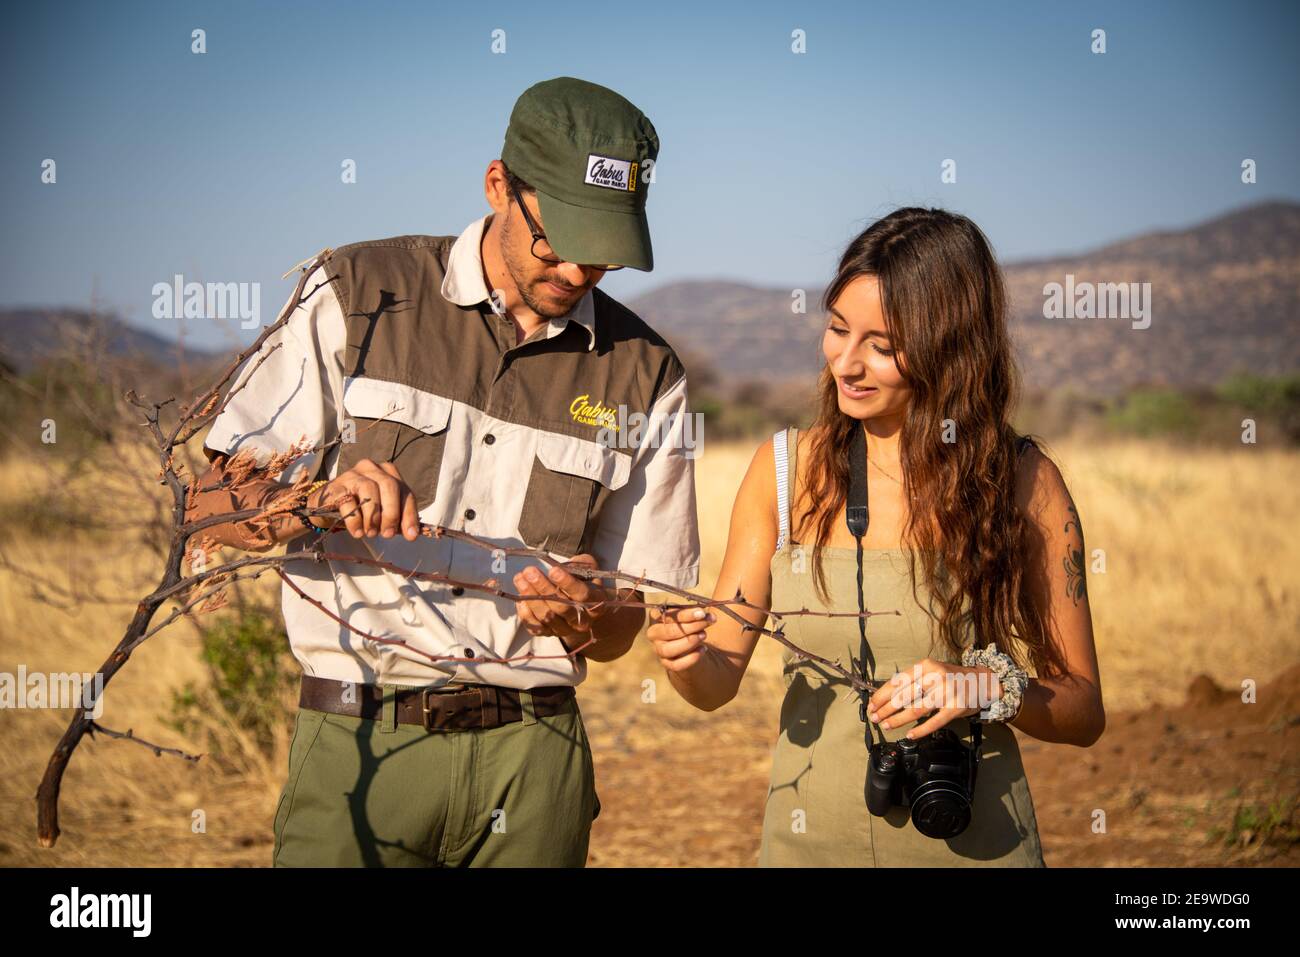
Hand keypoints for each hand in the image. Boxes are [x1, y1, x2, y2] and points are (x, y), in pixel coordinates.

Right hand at [308, 458, 419, 540]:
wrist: (328, 504)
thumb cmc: (360, 507)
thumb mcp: (382, 512)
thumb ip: (397, 520)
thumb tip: (412, 534)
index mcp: (387, 472)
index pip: (405, 492)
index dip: (409, 514)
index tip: (410, 535)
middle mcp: (371, 468)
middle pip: (389, 486)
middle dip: (392, 513)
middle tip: (387, 534)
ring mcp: (352, 475)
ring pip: (369, 489)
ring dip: (373, 516)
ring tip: (371, 533)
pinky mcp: (335, 486)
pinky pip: (348, 501)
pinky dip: (355, 520)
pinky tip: (358, 532)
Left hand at [513, 554, 609, 649]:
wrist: (584, 609)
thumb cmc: (585, 584)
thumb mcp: (589, 570)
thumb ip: (580, 565)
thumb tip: (563, 566)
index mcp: (595, 602)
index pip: (582, 594)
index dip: (567, 583)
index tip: (553, 570)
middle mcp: (582, 621)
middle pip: (561, 607)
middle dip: (543, 587)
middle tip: (530, 571)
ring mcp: (565, 629)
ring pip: (547, 617)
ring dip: (530, 597)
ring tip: (520, 579)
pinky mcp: (550, 634)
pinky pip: (535, 627)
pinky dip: (525, 613)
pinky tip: (520, 598)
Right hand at [646, 605, 714, 671]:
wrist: (689, 644)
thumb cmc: (688, 624)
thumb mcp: (690, 615)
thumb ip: (696, 614)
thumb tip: (707, 615)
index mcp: (657, 617)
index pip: (667, 615)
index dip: (685, 614)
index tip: (701, 613)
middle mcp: (654, 634)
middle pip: (668, 632)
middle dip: (690, 627)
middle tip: (705, 623)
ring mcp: (659, 650)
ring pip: (668, 649)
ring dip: (688, 642)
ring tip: (703, 635)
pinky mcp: (666, 663)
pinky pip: (676, 665)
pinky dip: (691, 658)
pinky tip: (703, 649)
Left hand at [866, 658, 1000, 739]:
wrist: (983, 681)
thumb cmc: (951, 677)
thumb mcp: (932, 671)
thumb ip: (913, 681)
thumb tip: (886, 696)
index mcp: (926, 666)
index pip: (897, 682)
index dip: (881, 695)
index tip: (871, 705)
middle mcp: (935, 677)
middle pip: (903, 696)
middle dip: (885, 709)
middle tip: (874, 717)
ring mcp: (946, 692)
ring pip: (915, 710)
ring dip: (897, 720)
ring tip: (886, 725)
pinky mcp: (956, 708)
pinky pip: (934, 722)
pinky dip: (920, 730)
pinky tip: (909, 734)